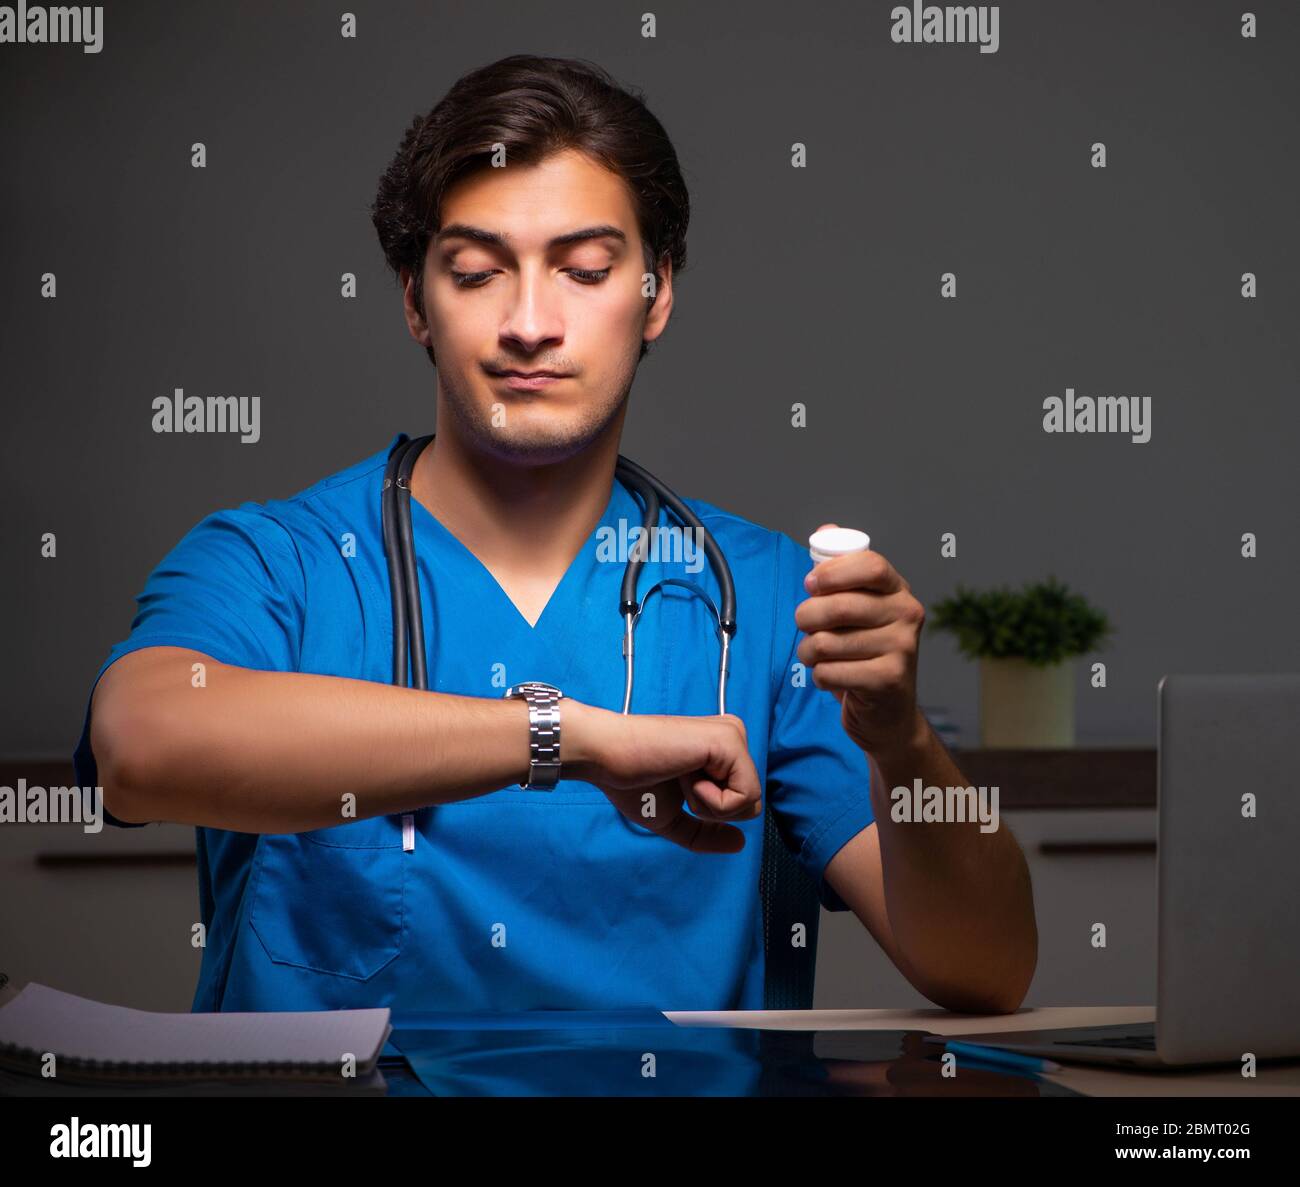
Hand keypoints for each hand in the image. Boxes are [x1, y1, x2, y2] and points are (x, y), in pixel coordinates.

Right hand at [564, 703, 761, 852]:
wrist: (605, 756)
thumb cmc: (631, 781)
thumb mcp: (673, 817)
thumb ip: (705, 833)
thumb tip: (740, 844)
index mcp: (721, 750)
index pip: (741, 801)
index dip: (708, 811)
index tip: (675, 784)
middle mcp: (732, 736)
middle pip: (751, 803)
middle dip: (712, 810)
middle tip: (677, 781)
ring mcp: (732, 735)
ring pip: (750, 801)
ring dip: (707, 804)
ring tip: (679, 775)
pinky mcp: (730, 741)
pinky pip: (744, 795)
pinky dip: (710, 800)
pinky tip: (684, 774)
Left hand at [795, 522, 926, 756]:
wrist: (887, 714)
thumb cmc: (864, 654)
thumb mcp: (857, 609)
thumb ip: (841, 571)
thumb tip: (826, 529)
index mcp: (898, 590)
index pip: (870, 564)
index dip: (832, 572)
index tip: (810, 585)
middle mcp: (907, 614)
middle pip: (839, 605)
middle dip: (806, 617)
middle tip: (804, 626)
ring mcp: (902, 648)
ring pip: (828, 641)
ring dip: (808, 651)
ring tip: (815, 656)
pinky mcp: (889, 680)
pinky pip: (830, 671)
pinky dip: (819, 677)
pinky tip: (831, 678)